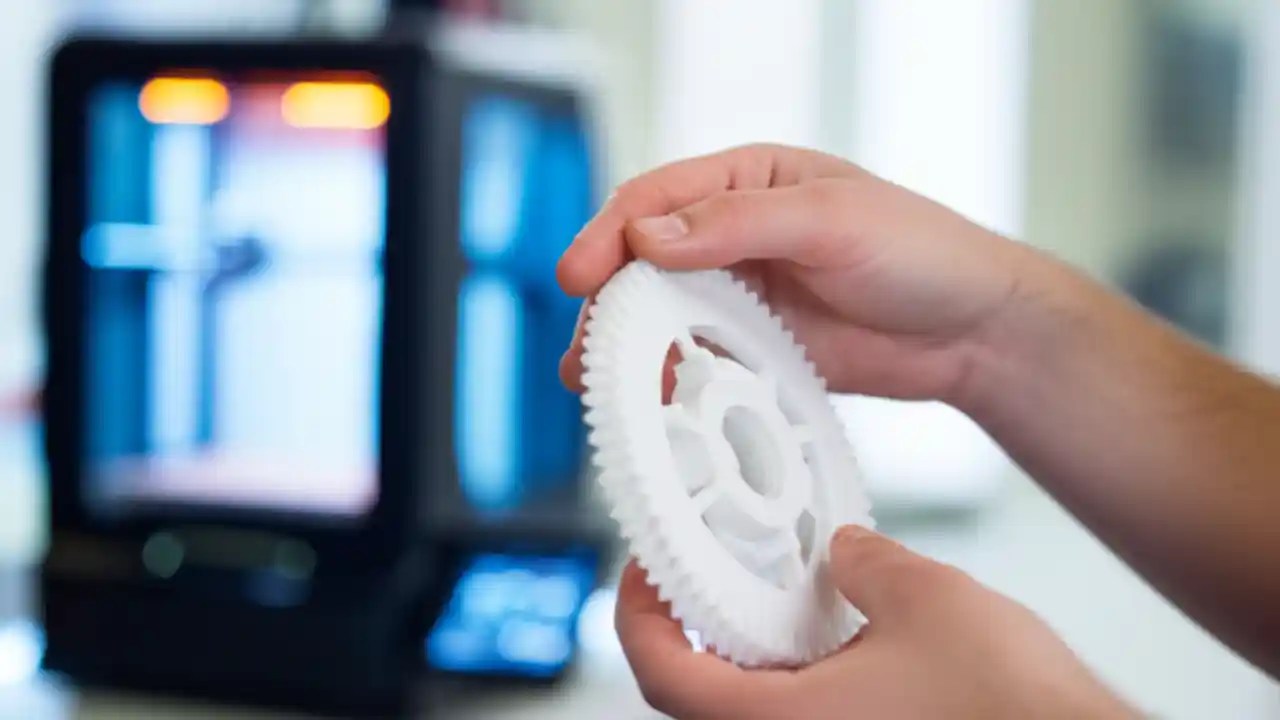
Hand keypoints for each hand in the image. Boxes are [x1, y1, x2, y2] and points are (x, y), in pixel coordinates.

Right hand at [557, 144, 1044, 405]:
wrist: (972, 331)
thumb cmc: (919, 251)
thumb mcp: (830, 220)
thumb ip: (738, 224)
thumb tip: (648, 236)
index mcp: (748, 181)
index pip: (657, 199)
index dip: (610, 235)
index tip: (580, 275)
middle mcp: (736, 235)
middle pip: (645, 261)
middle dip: (606, 301)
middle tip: (583, 348)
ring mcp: (745, 294)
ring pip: (663, 315)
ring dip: (628, 346)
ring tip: (597, 383)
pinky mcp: (758, 347)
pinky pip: (700, 360)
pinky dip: (671, 378)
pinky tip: (653, 398)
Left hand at [616, 526, 1133, 719]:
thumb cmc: (1014, 710)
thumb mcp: (926, 597)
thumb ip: (864, 561)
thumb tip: (843, 551)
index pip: (664, 672)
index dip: (637, 613)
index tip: (645, 569)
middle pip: (696, 692)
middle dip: (692, 624)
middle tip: (702, 568)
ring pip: (751, 707)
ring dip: (747, 649)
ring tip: (767, 589)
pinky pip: (800, 715)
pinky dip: (795, 673)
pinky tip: (833, 633)